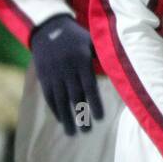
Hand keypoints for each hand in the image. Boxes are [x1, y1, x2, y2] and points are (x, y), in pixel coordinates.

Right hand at [30, 14, 104, 137]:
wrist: (47, 28)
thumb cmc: (75, 36)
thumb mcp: (90, 41)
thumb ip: (101, 56)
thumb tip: (119, 70)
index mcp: (80, 60)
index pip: (89, 86)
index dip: (94, 103)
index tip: (99, 118)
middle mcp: (66, 69)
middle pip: (74, 97)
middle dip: (80, 115)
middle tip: (87, 131)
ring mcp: (53, 74)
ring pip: (60, 100)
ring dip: (66, 118)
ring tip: (72, 133)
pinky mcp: (43, 77)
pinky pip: (49, 96)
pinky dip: (55, 109)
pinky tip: (61, 120)